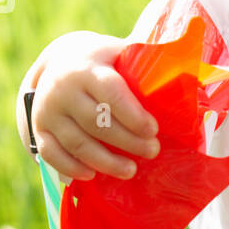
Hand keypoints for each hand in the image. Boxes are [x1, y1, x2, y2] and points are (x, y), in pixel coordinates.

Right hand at [26, 31, 160, 181]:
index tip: (153, 129)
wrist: (61, 60)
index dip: (133, 115)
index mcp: (88, 69)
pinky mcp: (39, 128)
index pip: (111, 93)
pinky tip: (93, 175)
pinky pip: (52, 153)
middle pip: (96, 122)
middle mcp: (63, 89)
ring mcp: (48, 110)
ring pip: (77, 142)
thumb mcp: (120, 53)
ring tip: (131, 170)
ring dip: (106, 161)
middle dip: (127, 141)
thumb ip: (146, 63)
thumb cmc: (103, 62)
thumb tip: (189, 78)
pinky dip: (72, 167)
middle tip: (152, 151)